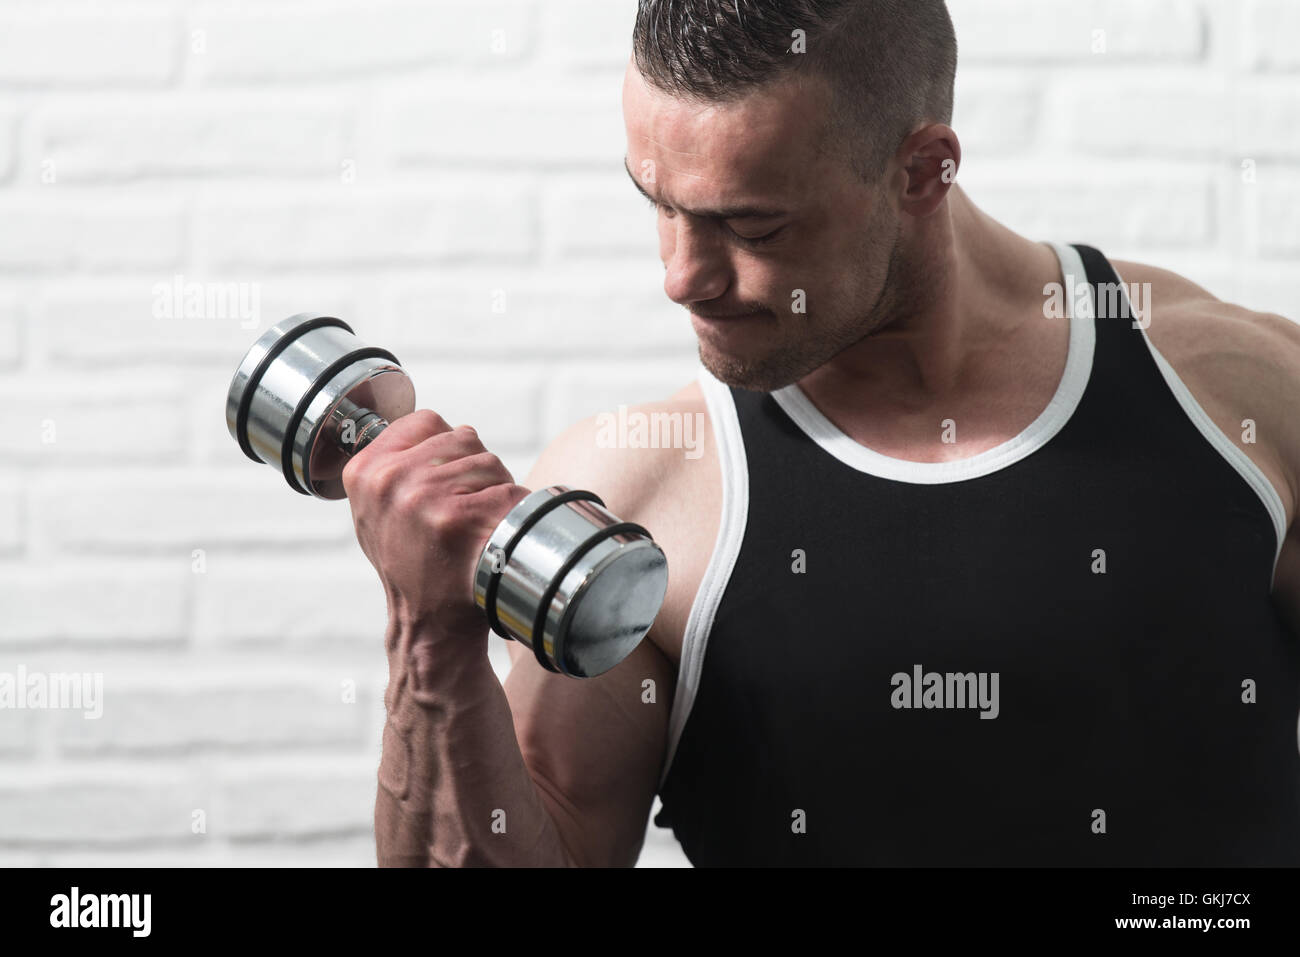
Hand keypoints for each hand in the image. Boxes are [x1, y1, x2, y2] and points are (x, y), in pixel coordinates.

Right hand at [341, 410, 529, 640]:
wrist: (427, 624)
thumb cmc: (412, 563)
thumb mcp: (379, 509)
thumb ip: (397, 462)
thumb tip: (438, 427)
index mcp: (365, 471)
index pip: (426, 421)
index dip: (446, 447)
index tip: (444, 482)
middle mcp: (389, 480)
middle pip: (463, 438)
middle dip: (474, 469)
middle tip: (462, 513)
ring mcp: (423, 497)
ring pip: (491, 462)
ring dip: (495, 490)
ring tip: (475, 527)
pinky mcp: (459, 519)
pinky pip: (510, 492)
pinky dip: (514, 513)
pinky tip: (493, 539)